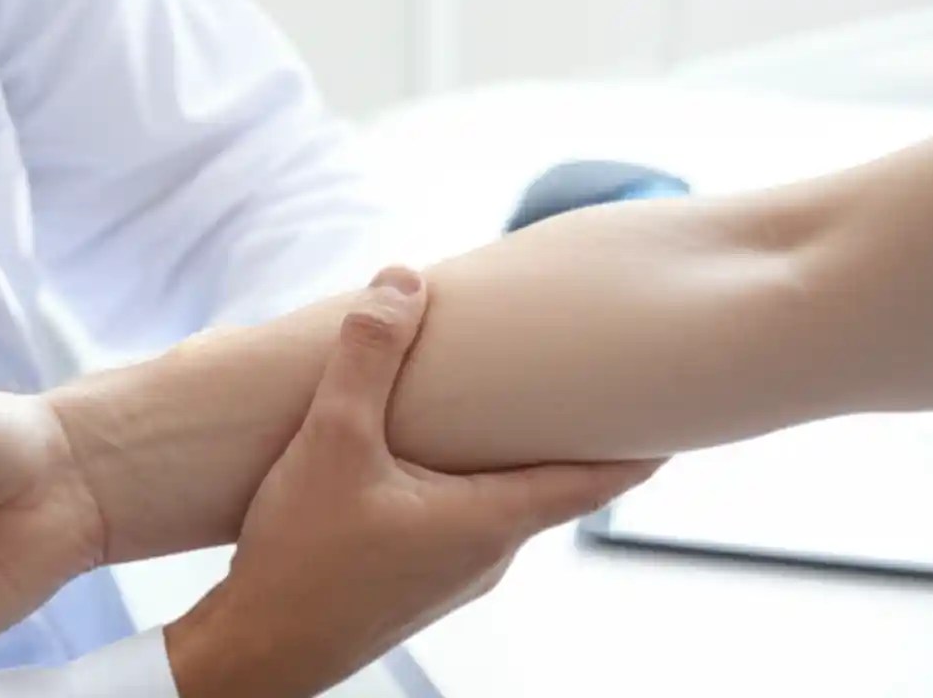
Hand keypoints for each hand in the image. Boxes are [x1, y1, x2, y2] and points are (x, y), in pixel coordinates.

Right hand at [166, 267, 662, 697]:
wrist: (255, 651)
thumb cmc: (301, 558)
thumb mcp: (331, 441)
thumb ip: (368, 356)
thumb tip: (402, 280)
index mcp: (489, 521)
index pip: (596, 481)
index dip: (640, 447)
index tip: (677, 416)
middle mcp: (486, 555)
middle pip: (550, 486)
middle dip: (563, 435)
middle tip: (576, 381)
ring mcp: (453, 577)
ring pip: (501, 504)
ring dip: (504, 458)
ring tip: (495, 407)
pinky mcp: (417, 585)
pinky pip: (461, 522)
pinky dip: (464, 484)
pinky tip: (422, 461)